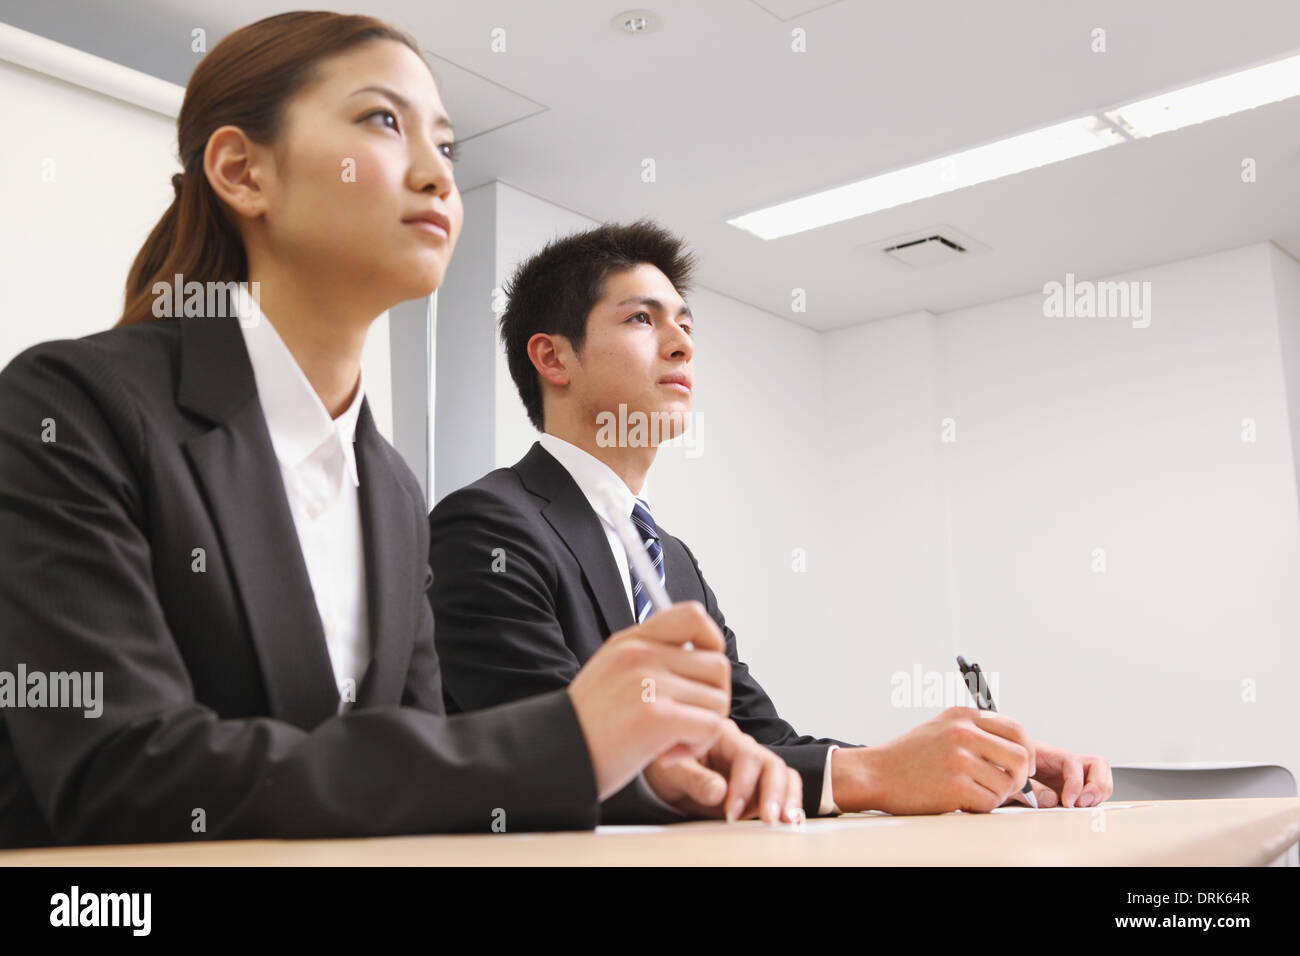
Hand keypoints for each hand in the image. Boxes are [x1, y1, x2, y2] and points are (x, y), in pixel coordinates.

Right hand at [568, 601, 731, 799]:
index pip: (695, 616)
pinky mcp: (657, 717)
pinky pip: (711, 726)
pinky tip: (666, 754)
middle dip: (712, 698)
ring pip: (718, 700)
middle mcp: (641, 655)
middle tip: (685, 720)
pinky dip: (696, 746)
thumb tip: (698, 651)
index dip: (712, 643)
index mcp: (632, 641)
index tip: (700, 673)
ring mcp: (649, 683)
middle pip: (717, 666)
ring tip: (671, 739)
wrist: (552, 757)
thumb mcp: (610, 670)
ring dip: (704, 727)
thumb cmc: (586, 725)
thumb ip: (648, 655)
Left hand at [644, 719, 803, 823]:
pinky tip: (791, 819)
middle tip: (769, 818)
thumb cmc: (669, 767)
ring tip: (788, 821)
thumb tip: (719, 792)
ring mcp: (754, 767)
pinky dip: (789, 803)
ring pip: (783, 775)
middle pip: (771, 763)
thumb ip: (695, 779)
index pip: (746, 754)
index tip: (731, 812)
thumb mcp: (673, 772)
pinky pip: (783, 789)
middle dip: (775, 792)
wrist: (666, 778)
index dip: (744, 784)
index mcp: (723, 735)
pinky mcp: (759, 785)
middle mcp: (743, 747)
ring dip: (788, 799)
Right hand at [835, 707, 1035, 813]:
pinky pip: (989, 803)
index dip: (1027, 751)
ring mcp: (959, 759)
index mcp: (963, 716)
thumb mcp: (942, 727)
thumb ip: (976, 731)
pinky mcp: (955, 786)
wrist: (876, 773)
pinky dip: (981, 807)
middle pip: (1019, 757)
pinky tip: (964, 801)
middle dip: (1019, 778)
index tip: (1025, 766)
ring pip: (1006, 784)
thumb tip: (1017, 751)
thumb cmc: (909, 755)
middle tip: (1009, 786)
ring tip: (975, 793)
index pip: (1016, 729)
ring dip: (996, 795)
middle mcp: (963, 733)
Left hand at [1003, 741, 1112, 807]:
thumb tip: (1052, 799)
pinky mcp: (1070, 789)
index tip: (1067, 801)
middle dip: (1096, 786)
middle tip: (1083, 804)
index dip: (1074, 781)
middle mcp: (1059, 763)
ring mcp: (1067, 775)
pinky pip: (1092, 791)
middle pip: (1096, 764)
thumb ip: (1028, 789)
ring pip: (1098, 776)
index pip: (1070, 761)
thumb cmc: (996, 774)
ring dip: (1098, 793)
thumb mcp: (1006, 781)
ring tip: (1085, 807)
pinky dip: (1094, 800)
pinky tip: (1080, 810)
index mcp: (1042, 754)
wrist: (988, 780)